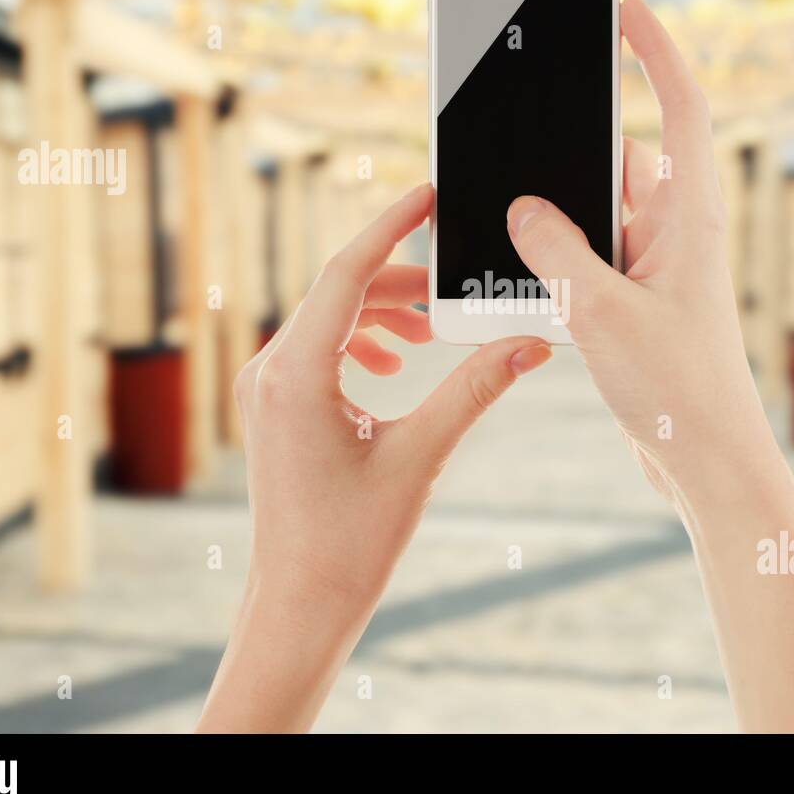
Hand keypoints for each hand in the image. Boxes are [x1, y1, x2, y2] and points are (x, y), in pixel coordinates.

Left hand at [198, 183, 549, 731]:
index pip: (345, 273)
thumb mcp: (422, 455)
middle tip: (451, 287)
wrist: (301, 599)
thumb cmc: (352, 540)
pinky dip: (358, 341)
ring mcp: (264, 388)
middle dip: (398, 282)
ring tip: (429, 333)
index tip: (426, 194)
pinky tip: (393, 364)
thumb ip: (475, 389)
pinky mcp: (271, 404)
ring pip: (326, 318)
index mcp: (297, 374)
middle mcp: (269, 371)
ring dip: (380, 314)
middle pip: (337, 291)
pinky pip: (314, 346)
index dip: (391, 227)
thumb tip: (529, 344)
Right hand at [506, 0, 776, 518]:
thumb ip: (556, 252)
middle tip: (529, 125)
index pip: (680, 110)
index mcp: (688, 219)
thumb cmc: (679, 391)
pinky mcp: (636, 302)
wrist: (707, 462)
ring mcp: (657, 268)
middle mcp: (677, 234)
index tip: (628, 10)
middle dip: (578, 145)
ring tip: (513, 216)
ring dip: (560, 213)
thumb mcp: (602, 314)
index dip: (656, 53)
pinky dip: (557, 255)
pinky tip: (520, 272)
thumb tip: (523, 207)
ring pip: (600, 212)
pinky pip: (590, 255)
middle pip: (625, 160)